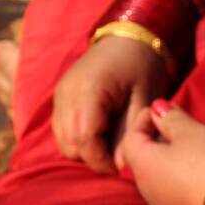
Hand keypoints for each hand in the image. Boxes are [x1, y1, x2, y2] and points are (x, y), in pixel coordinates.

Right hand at [51, 35, 169, 172]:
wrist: (128, 37)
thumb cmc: (142, 66)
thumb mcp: (144, 98)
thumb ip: (130, 133)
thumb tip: (119, 165)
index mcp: (89, 90)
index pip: (84, 139)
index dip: (99, 160)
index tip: (118, 167)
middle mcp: (67, 93)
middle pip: (69, 144)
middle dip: (92, 157)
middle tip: (116, 156)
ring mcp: (60, 94)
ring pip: (62, 140)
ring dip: (83, 149)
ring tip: (109, 143)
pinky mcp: (60, 97)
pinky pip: (61, 129)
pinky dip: (77, 138)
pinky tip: (99, 132)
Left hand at [122, 100, 204, 204]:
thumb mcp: (191, 132)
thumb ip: (171, 118)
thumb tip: (157, 109)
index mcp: (143, 166)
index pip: (130, 138)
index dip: (143, 119)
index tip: (163, 110)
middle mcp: (147, 189)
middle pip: (143, 158)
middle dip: (158, 138)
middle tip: (180, 126)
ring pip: (159, 175)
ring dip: (171, 158)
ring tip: (195, 147)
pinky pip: (173, 190)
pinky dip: (180, 176)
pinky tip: (201, 171)